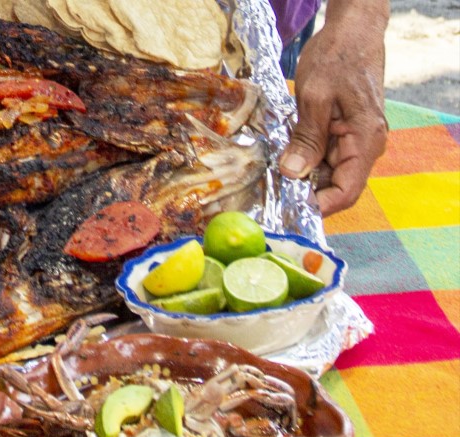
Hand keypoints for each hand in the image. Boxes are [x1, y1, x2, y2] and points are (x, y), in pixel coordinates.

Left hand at [278, 0, 388, 215]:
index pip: (346, 192)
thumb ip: (307, 138)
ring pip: (324, 173)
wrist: (352, 31)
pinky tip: (276, 162)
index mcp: (365, 141)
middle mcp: (364, 146)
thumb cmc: (337, 58)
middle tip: (264, 199)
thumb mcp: (316, 98)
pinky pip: (321, 156)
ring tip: (265, 183)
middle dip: (301, 195)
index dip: (317, 208)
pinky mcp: (340, 133)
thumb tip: (293, 174)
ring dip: (297, 178)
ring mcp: (353, 140)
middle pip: (333, 186)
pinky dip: (300, 161)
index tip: (286, 213)